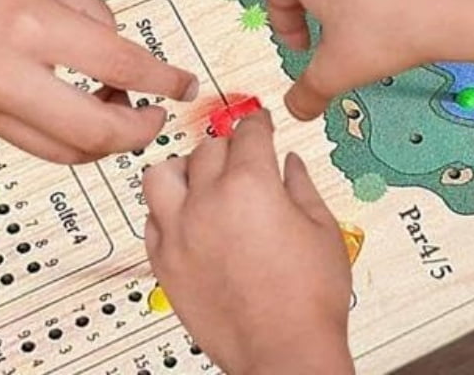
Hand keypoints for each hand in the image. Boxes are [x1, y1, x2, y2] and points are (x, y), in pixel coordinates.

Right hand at [0, 0, 197, 161]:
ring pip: (57, 151)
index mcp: (28, 25)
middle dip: (138, 131)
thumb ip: (82, 6)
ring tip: (116, 112)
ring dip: (98, 142)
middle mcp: (2, 78)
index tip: (184, 82)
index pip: (119, 67)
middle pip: (94, 135)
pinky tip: (64, 102)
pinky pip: (20, 136)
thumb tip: (117, 48)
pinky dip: (54, 130)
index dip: (163, 80)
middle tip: (157, 115)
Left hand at [144, 112, 353, 374]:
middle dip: (229, 147)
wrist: (286, 355)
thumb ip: (302, 185)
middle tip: (242, 159)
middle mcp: (208, 202)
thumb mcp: (323, 229)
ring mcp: (181, 233)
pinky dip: (166, 213)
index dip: (258, 122)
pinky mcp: (165, 265)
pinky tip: (187, 219)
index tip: (260, 123)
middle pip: (207, 147)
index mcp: (251, 184)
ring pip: (161, 174)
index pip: (248, 131)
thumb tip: (290, 164)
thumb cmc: (309, 300)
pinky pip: (151, 221)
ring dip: (184, 171)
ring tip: (202, 182)